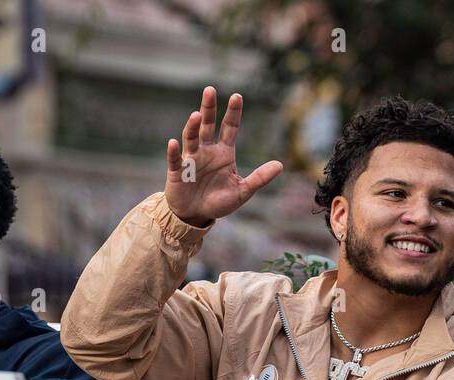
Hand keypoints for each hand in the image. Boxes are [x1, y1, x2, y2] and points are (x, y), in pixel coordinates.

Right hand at [164, 86, 282, 227]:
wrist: (196, 216)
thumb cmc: (218, 202)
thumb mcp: (242, 191)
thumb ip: (259, 178)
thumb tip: (280, 165)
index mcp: (224, 153)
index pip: (229, 128)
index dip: (233, 112)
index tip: (237, 96)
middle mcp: (207, 151)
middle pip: (207, 125)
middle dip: (208, 108)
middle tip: (210, 90)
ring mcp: (191, 159)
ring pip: (191, 138)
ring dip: (192, 127)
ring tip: (196, 116)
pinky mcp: (177, 172)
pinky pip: (176, 159)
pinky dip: (174, 152)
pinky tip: (173, 143)